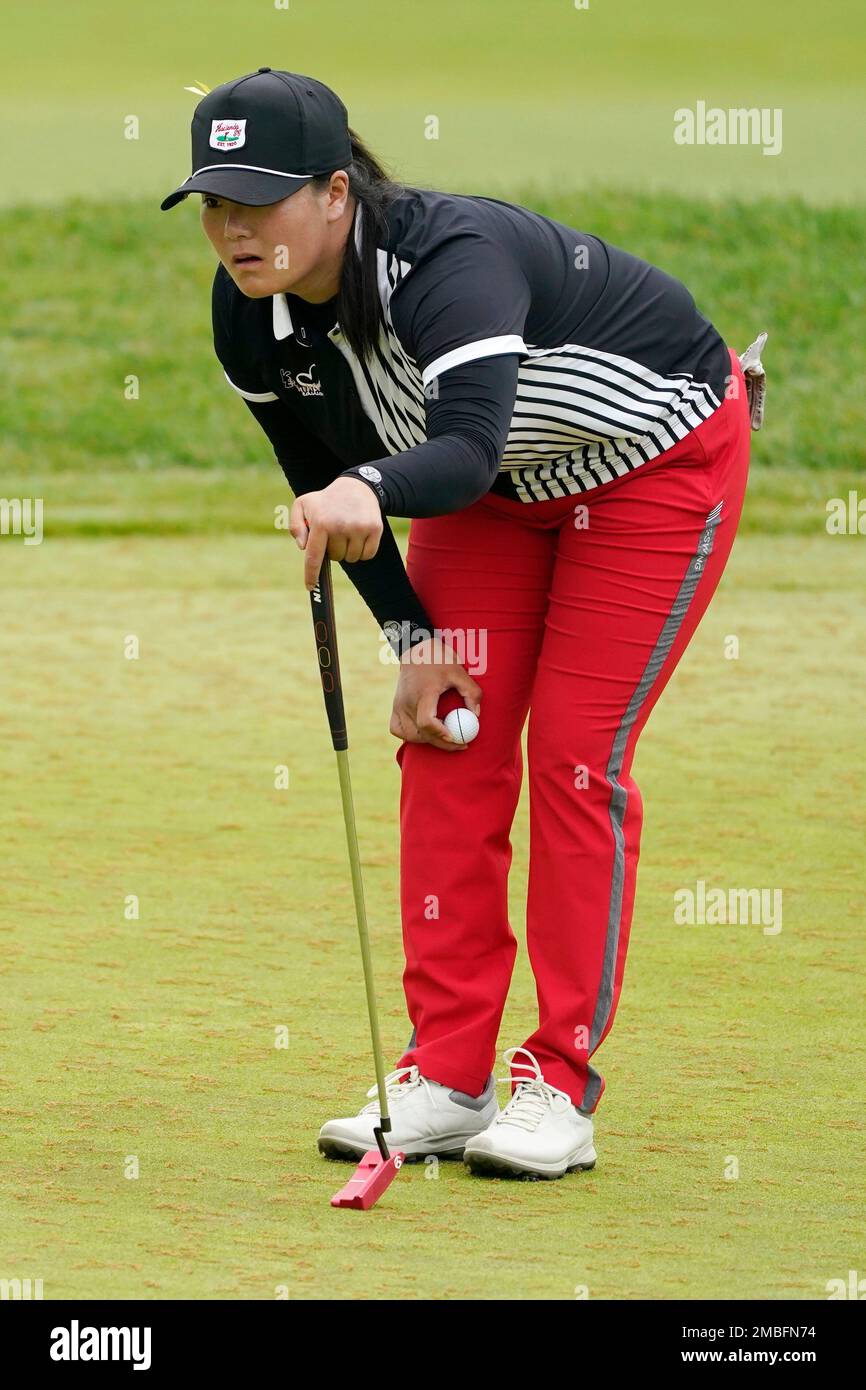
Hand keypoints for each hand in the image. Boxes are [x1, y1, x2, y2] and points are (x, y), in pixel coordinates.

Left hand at [290, 477, 383, 589]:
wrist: (357, 486)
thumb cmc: (326, 500)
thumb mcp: (302, 505)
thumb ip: (296, 526)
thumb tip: (303, 547)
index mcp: (320, 523)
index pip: (314, 557)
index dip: (311, 575)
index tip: (310, 587)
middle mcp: (340, 526)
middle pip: (335, 558)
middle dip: (333, 550)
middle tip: (334, 534)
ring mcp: (359, 528)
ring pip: (352, 558)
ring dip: (348, 550)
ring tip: (347, 532)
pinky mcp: (374, 529)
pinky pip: (368, 555)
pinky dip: (363, 551)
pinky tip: (359, 535)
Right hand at [390, 637, 481, 751]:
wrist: (416, 648)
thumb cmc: (439, 659)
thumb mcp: (459, 671)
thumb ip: (471, 692)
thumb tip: (475, 715)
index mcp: (423, 694)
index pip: (426, 722)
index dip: (441, 734)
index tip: (457, 738)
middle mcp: (407, 702)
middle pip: (420, 733)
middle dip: (441, 743)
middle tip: (460, 744)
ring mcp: (398, 705)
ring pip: (408, 735)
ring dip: (426, 740)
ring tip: (444, 735)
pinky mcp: (394, 706)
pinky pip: (397, 729)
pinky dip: (409, 735)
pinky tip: (423, 732)